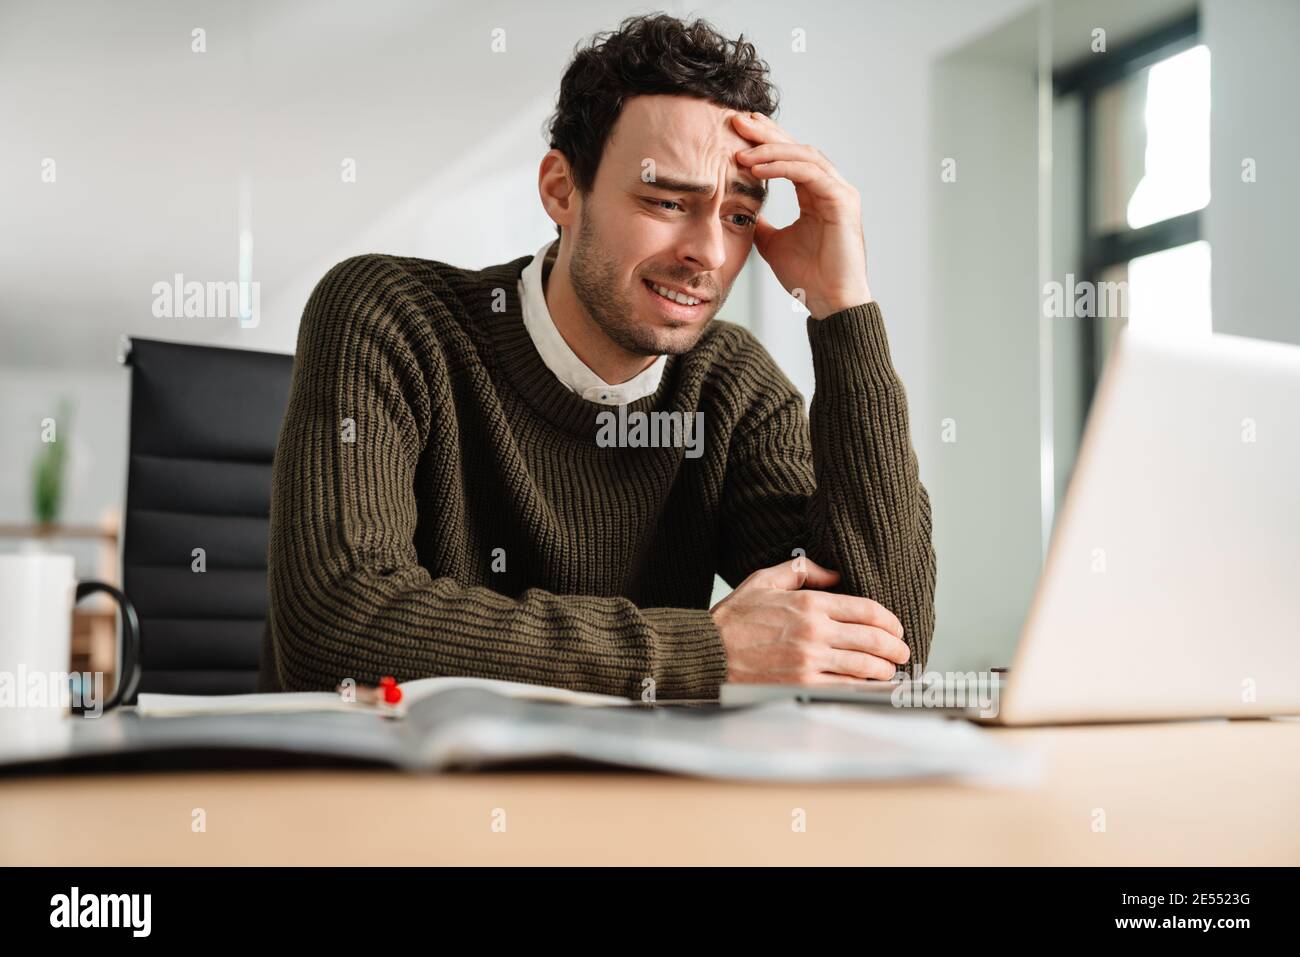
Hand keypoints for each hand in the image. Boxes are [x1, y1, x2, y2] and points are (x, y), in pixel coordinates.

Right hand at [710, 556, 908, 683]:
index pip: (866, 610)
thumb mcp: (764, 580)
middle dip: (895, 648)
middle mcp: (814, 632)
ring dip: (884, 670)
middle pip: (873, 640)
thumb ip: (802, 570)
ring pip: (865, 667)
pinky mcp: (802, 685)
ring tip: (888, 670)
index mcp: (809, 603)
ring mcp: (810, 662)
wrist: (706, 653)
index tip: (896, 628)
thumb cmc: (732, 618)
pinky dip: (863, 687)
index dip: (890, 621)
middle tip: (902, 652)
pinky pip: (845, 687)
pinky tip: (869, 686)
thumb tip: (835, 573)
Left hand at [730, 112, 871, 318]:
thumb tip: (738, 212)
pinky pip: (809, 173)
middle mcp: (830, 187)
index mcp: (816, 194)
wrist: (829, 303)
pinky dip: (782, 167)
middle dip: (765, 133)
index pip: (788, 157)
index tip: (735, 132)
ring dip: (770, 149)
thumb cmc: (807, 278)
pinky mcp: (843, 201)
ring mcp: (839, 192)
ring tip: (741, 148)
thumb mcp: (772, 244)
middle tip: (736, 120)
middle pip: (796, 148)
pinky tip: (757, 168)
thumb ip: (761, 223)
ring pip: (803, 155)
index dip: (764, 142)